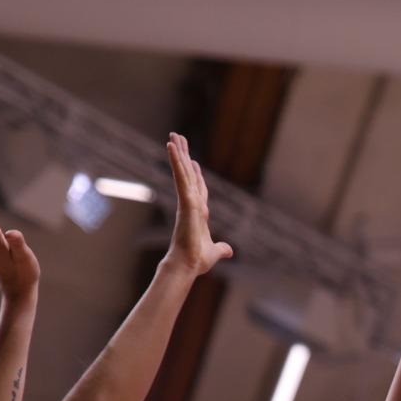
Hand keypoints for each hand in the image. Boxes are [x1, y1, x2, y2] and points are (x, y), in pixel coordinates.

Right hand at [164, 131, 234, 274]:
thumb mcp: (215, 252)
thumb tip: (229, 250)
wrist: (188, 265)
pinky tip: (172, 147)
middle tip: (178, 138)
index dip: (195, 174)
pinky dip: (177, 162)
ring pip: (183, 171)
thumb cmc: (197, 260)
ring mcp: (188, 201)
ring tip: (173, 135)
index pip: (198, 188)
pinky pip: (181, 177)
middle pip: (188, 174)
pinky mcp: (186, 201)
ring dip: (178, 153)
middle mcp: (192, 203)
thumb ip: (222, 249)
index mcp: (199, 212)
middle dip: (183, 156)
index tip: (192, 162)